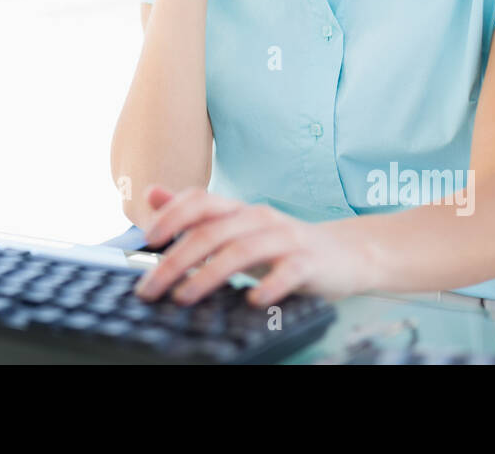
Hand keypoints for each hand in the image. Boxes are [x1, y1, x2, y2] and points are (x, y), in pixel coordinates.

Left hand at [132, 185, 375, 307]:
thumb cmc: (282, 244)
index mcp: (238, 209)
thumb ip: (195, 213)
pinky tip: (253, 301)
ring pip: (241, 251)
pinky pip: (288, 272)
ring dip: (209, 275)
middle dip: (175, 260)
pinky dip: (269, 286)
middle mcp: (259, 218)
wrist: (346, 254)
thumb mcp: (236, 226)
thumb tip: (151, 193)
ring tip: (185, 297)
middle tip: (150, 288)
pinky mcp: (310, 262)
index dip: (171, 216)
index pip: (199, 200)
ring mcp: (285, 238)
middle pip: (211, 232)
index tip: (147, 241)